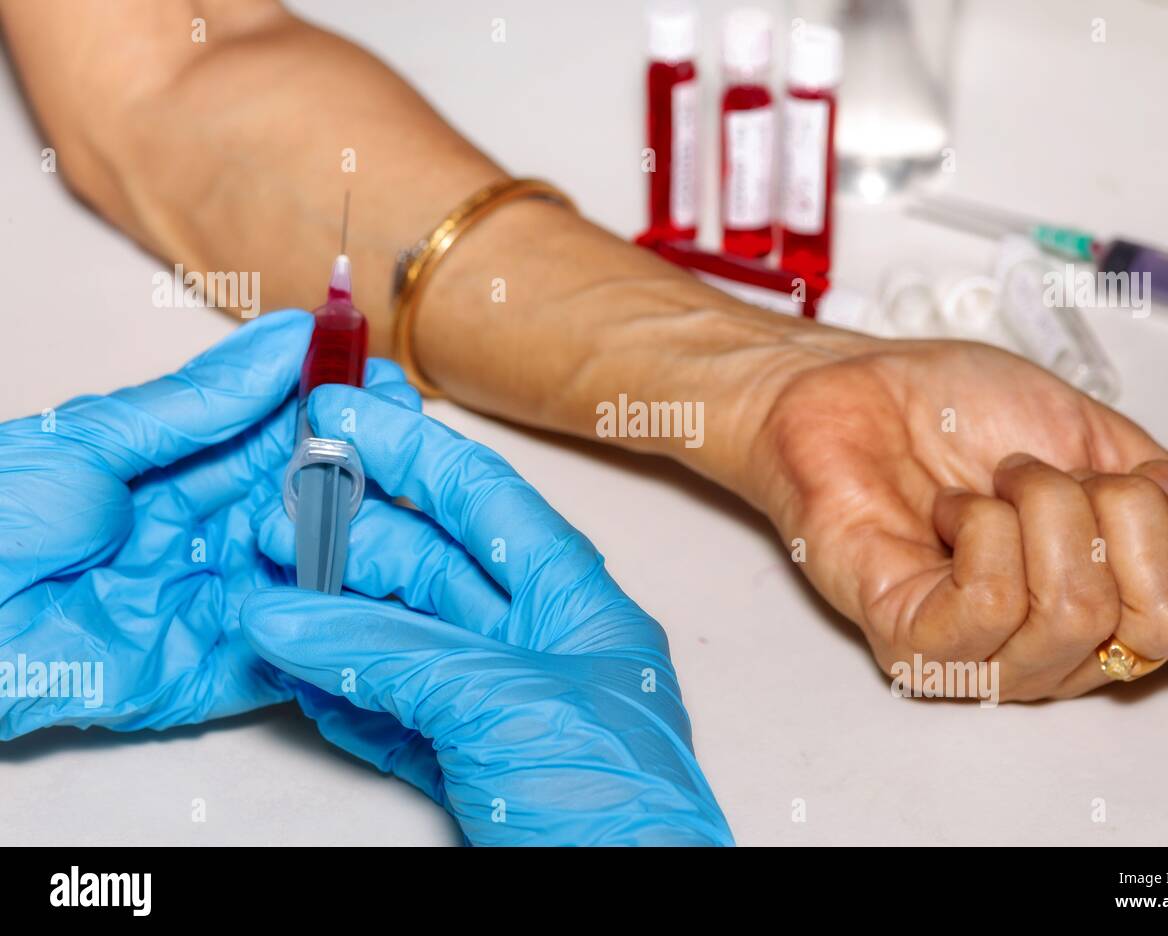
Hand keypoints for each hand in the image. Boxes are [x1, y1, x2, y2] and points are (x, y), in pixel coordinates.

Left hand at [0, 312, 417, 737]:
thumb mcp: (97, 439)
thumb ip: (202, 400)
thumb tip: (287, 337)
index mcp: (173, 474)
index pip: (272, 434)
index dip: (327, 407)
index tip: (377, 376)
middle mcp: (202, 537)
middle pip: (300, 503)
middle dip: (355, 470)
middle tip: (407, 438)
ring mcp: (210, 606)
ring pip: (306, 575)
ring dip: (348, 544)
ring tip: (387, 508)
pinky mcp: (207, 676)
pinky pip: (283, 653)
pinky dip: (325, 628)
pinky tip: (366, 593)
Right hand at [241, 386, 732, 845]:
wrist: (625, 914)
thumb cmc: (616, 811)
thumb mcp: (501, 703)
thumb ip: (388, 654)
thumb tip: (289, 616)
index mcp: (575, 606)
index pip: (485, 503)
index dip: (415, 453)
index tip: (349, 415)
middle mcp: (537, 647)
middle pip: (432, 567)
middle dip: (354, 537)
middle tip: (279, 514)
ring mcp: (498, 708)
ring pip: (401, 640)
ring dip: (332, 615)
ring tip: (267, 588)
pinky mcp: (465, 767)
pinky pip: (388, 712)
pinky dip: (337, 692)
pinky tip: (294, 666)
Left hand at [751, 339, 1167, 700]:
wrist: (849, 389)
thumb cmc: (950, 412)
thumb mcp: (1103, 442)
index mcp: (1122, 604)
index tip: (1152, 475)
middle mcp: (1065, 648)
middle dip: (1128, 509)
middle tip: (1058, 477)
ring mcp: (989, 657)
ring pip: (1084, 607)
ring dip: (1046, 506)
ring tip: (996, 486)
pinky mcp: (915, 644)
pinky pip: (996, 601)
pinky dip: (986, 526)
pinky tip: (953, 511)